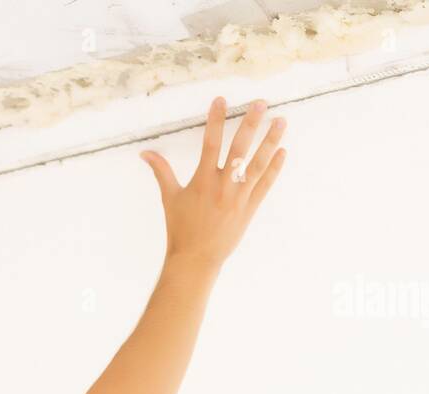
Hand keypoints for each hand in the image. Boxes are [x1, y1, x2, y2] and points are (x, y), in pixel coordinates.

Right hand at [140, 97, 286, 269]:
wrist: (196, 258)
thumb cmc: (180, 228)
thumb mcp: (170, 197)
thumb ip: (161, 171)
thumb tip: (145, 153)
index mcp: (202, 180)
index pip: (210, 143)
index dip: (215, 120)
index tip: (221, 100)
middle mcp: (223, 186)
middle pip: (239, 148)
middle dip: (250, 124)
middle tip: (261, 103)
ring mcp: (239, 197)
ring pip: (257, 164)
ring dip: (270, 141)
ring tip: (281, 121)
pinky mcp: (250, 208)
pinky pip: (264, 184)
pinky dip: (274, 168)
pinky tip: (282, 151)